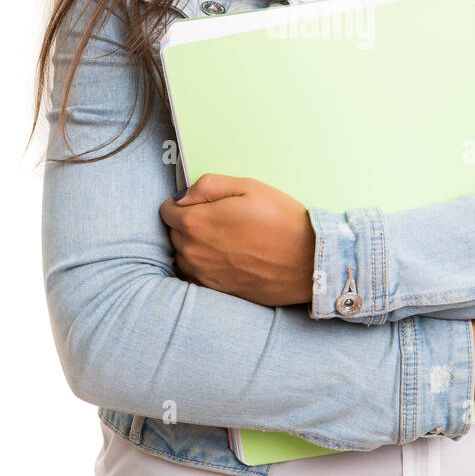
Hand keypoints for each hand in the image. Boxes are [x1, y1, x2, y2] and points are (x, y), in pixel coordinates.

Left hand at [159, 174, 315, 306]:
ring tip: (222, 239)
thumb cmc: (282, 220)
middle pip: (173, 233)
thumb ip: (208, 185)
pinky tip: (224, 258)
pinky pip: (194, 275)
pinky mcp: (216, 290)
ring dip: (193, 246)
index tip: (200, 203)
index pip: (166, 211)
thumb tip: (182, 196)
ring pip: (182, 255)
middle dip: (187, 223)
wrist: (308, 261)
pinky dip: (201, 265)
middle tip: (216, 218)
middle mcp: (193, 251)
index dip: (181, 203)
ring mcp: (203, 274)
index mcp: (196, 222)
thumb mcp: (249, 186)